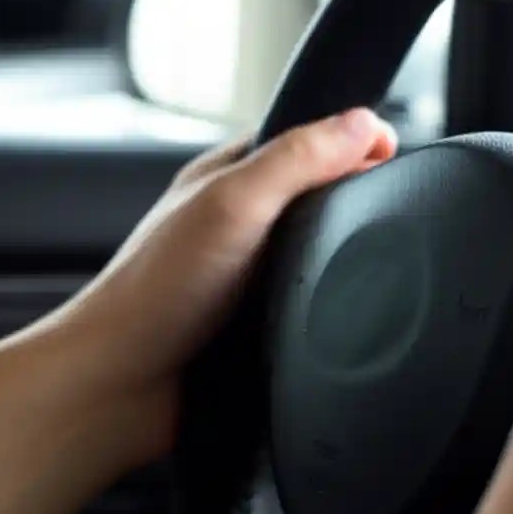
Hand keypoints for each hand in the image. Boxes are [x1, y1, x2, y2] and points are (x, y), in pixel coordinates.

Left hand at [56, 108, 397, 463]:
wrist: (121, 389)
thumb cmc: (154, 295)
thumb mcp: (234, 204)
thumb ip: (298, 159)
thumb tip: (362, 124)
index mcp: (227, 178)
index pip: (306, 139)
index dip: (351, 140)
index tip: (390, 153)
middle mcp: (238, 223)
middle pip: (320, 198)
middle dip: (354, 203)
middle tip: (382, 210)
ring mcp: (249, 276)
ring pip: (320, 255)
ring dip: (342, 264)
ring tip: (363, 267)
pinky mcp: (259, 325)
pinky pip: (313, 307)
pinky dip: (329, 310)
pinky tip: (335, 315)